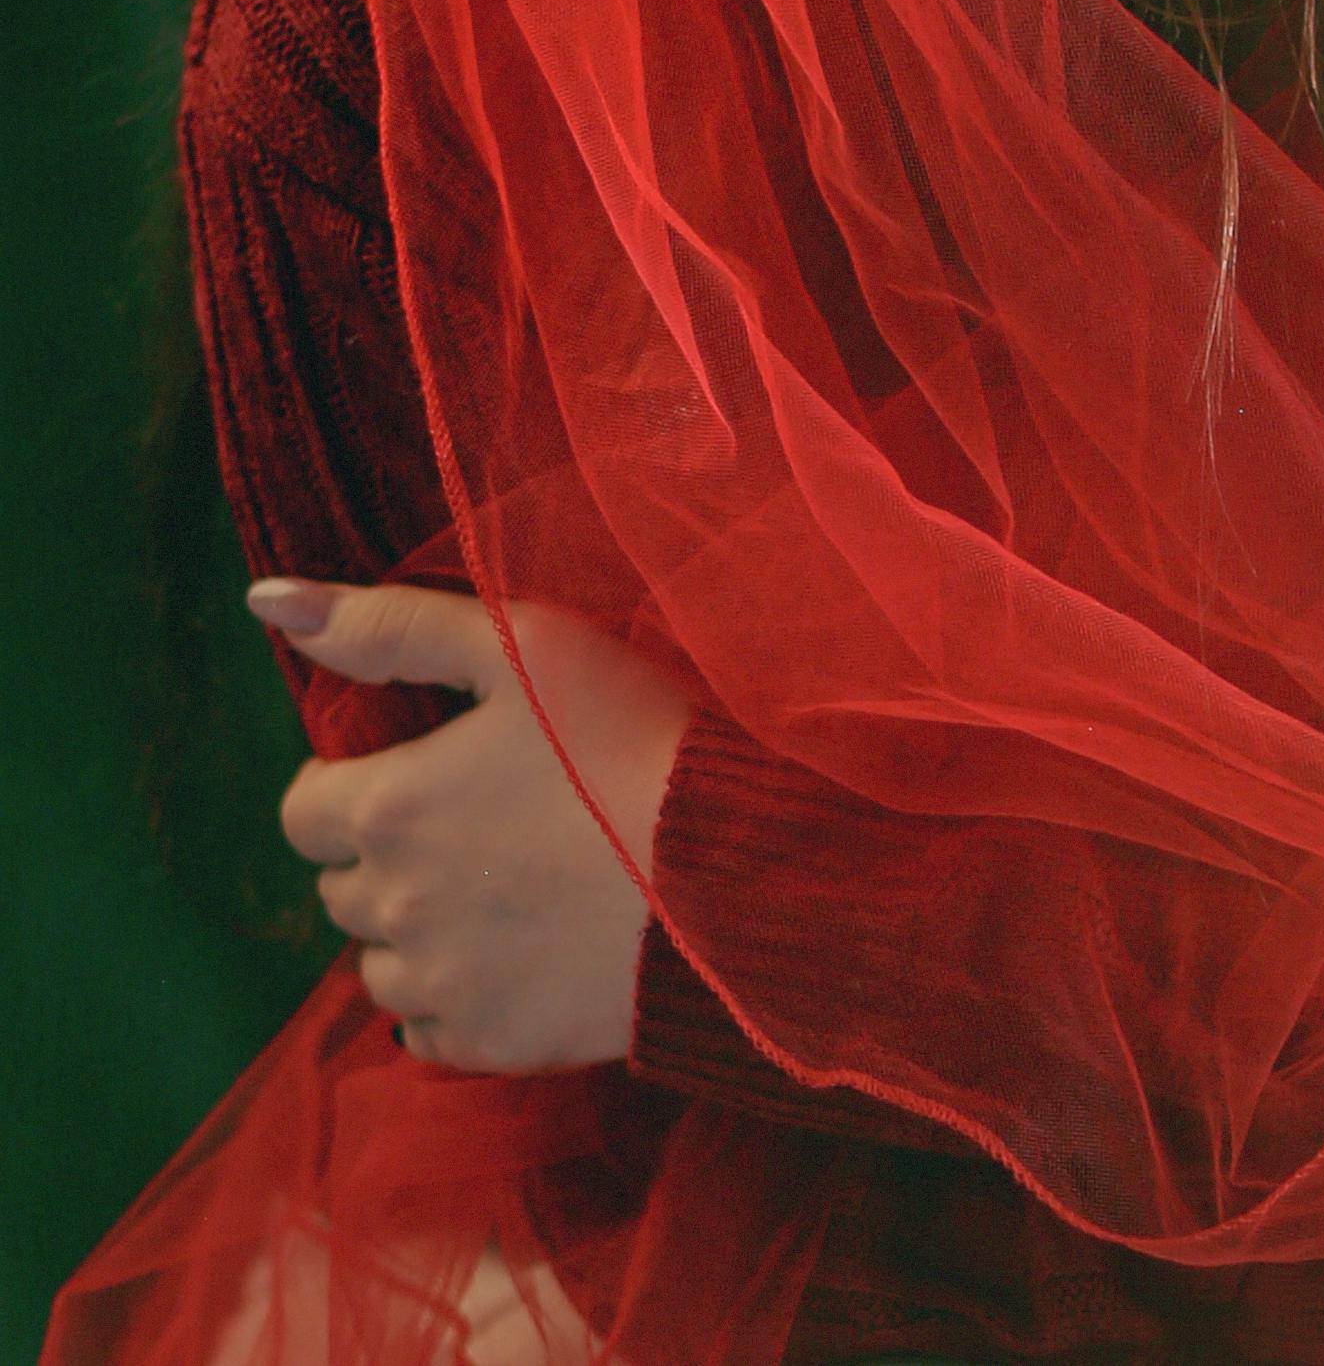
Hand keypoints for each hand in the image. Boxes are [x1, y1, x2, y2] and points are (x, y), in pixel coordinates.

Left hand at [250, 577, 695, 1072]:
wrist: (729, 873)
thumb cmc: (629, 741)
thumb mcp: (522, 645)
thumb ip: (392, 626)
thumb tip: (269, 604)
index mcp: (389, 806)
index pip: (302, 809)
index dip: (347, 783)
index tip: (415, 769)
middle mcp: (391, 906)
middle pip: (340, 886)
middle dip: (384, 853)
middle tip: (472, 822)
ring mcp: (437, 984)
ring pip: (377, 963)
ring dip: (412, 929)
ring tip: (498, 890)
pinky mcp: (487, 1044)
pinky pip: (427, 1029)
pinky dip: (453, 993)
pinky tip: (517, 952)